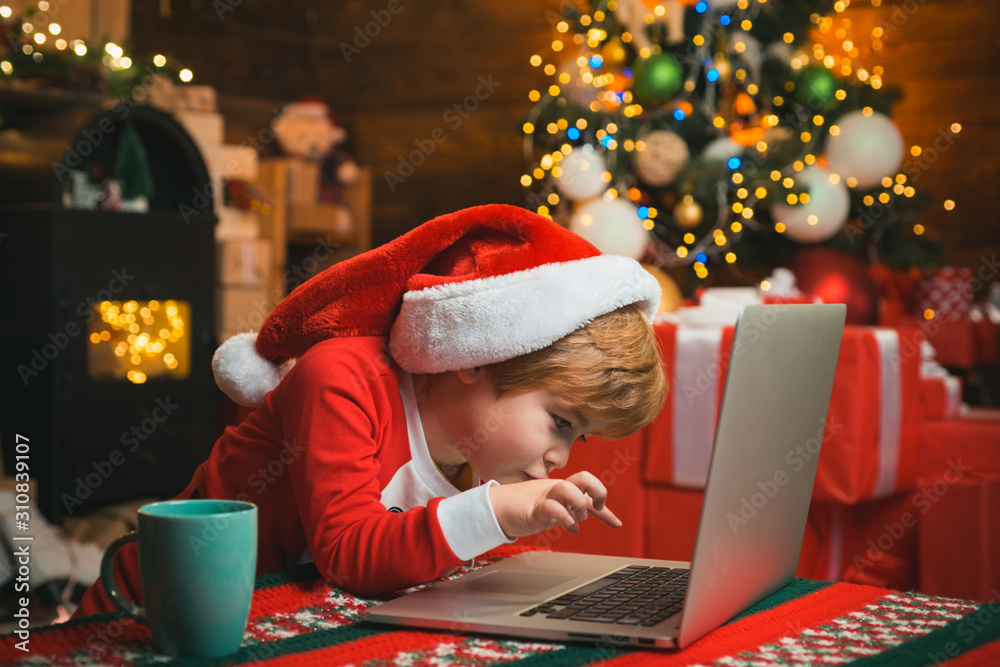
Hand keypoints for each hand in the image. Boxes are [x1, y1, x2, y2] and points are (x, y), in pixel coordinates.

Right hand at [488, 471, 621, 537]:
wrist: (500, 508)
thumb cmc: (528, 507)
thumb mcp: (554, 510)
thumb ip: (569, 513)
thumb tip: (581, 523)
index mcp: (564, 488)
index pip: (589, 489)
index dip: (604, 506)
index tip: (616, 524)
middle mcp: (558, 489)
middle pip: (584, 478)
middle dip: (597, 492)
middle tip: (592, 509)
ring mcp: (546, 496)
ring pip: (569, 489)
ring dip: (578, 505)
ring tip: (576, 520)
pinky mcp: (534, 508)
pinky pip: (552, 507)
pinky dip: (564, 516)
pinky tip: (569, 526)